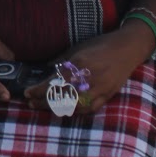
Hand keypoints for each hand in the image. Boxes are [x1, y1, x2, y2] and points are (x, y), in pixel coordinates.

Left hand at [26, 27, 149, 114]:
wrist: (127, 48)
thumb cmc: (101, 45)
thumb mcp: (78, 48)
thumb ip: (62, 61)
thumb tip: (46, 70)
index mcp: (79, 64)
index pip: (54, 81)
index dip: (38, 89)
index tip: (27, 92)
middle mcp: (88, 78)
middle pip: (61, 96)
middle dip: (43, 101)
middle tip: (31, 102)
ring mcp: (99, 88)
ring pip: (73, 106)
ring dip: (57, 108)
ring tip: (45, 106)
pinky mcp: (107, 95)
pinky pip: (89, 109)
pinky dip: (75, 111)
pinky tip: (65, 110)